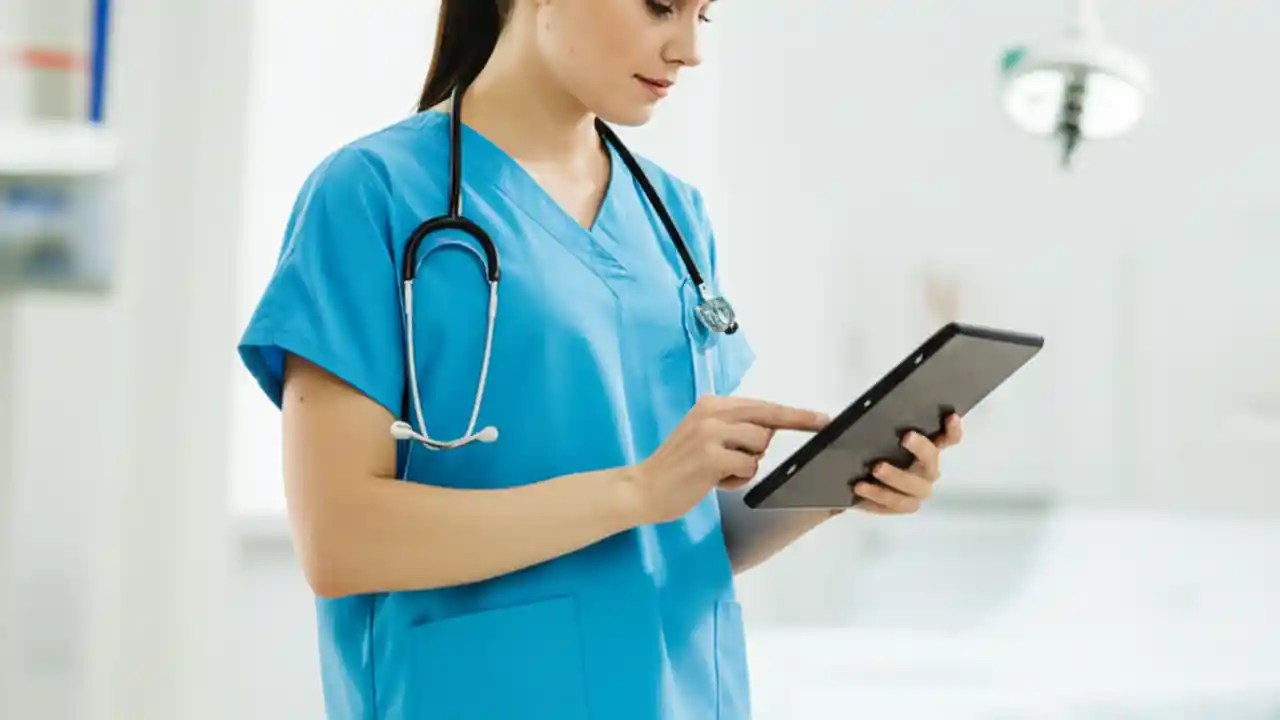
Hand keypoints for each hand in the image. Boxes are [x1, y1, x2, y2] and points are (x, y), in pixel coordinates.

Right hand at [628, 396, 829, 524]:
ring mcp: (710, 433)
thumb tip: (768, 431)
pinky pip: (747, 467)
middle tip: (786, 441)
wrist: (643, 488)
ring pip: (760, 445)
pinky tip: (713, 482)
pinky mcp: (710, 456)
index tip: (822, 418)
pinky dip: (736, 480)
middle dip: (776, 437)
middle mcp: (712, 412)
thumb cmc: (678, 467)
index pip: (764, 406)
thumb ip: (734, 428)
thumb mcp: (704, 436)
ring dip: (747, 465)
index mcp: (711, 404)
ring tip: (719, 472)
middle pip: (768, 420)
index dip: (796, 414)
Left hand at [849, 413, 964, 515]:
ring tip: (875, 468)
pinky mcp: (901, 506)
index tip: (950, 416)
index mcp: (926, 448)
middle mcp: (927, 470)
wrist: (848, 480)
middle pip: (932, 461)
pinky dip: (877, 496)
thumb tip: (841, 415)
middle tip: (905, 437)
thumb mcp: (865, 433)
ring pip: (914, 487)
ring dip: (896, 476)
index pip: (948, 438)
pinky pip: (893, 504)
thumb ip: (865, 423)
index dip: (953, 429)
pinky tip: (859, 487)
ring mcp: (916, 491)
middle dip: (921, 448)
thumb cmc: (865, 450)